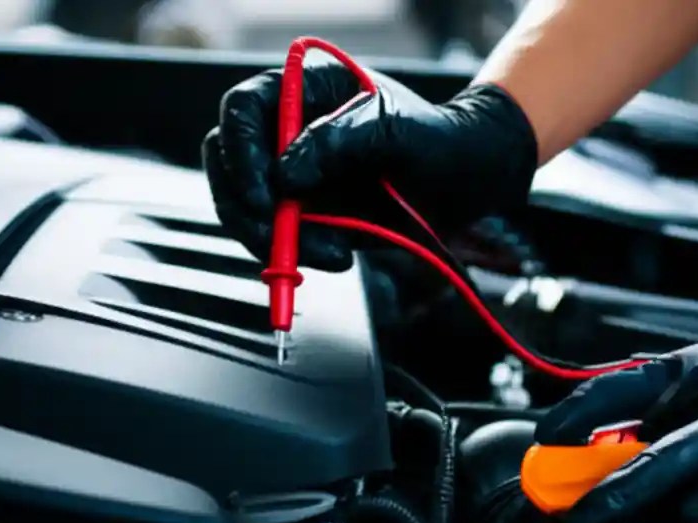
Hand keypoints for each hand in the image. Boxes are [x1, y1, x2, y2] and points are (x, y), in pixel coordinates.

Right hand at [203, 63, 537, 270]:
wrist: (468, 181)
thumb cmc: (439, 139)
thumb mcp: (395, 130)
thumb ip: (339, 142)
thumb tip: (284, 175)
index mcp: (302, 91)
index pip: (243, 111)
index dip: (240, 152)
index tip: (263, 193)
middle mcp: (286, 133)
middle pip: (228, 166)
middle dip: (247, 208)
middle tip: (280, 239)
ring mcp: (291, 177)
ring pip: (246, 211)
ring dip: (276, 241)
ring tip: (333, 253)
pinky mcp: (303, 216)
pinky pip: (277, 241)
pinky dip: (296, 256)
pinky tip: (337, 256)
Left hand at [535, 323, 697, 522]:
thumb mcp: (691, 369)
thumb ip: (623, 394)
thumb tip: (554, 431)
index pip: (662, 446)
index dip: (611, 480)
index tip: (566, 499)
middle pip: (681, 501)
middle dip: (634, 506)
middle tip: (602, 508)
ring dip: (679, 520)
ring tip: (691, 489)